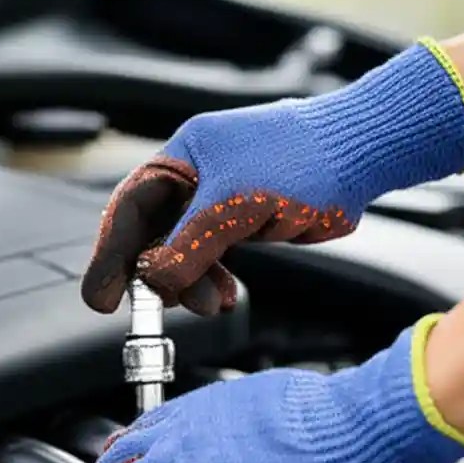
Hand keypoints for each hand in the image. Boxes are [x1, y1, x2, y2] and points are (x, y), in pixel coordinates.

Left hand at [74, 315, 463, 462]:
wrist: (347, 428)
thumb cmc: (330, 416)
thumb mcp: (280, 402)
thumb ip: (254, 417)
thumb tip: (260, 428)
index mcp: (213, 402)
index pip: (154, 421)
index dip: (132, 442)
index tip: (120, 457)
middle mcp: (192, 421)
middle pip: (129, 444)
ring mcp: (190, 450)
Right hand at [81, 40, 463, 314]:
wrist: (362, 155)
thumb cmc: (304, 160)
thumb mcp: (234, 208)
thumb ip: (187, 246)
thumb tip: (150, 277)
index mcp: (184, 154)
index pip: (131, 206)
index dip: (111, 252)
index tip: (101, 292)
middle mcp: (196, 173)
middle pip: (154, 231)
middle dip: (154, 272)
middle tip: (145, 307)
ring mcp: (221, 195)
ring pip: (185, 248)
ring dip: (189, 281)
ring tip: (208, 304)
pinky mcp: (245, 217)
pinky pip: (213, 254)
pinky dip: (214, 277)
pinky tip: (224, 296)